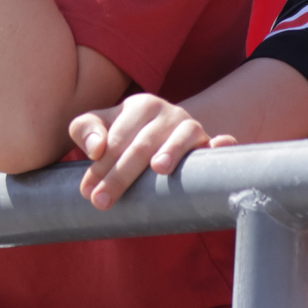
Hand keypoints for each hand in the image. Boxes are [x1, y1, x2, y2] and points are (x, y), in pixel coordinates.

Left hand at [69, 94, 235, 209]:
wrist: (170, 134)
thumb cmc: (126, 135)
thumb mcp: (101, 125)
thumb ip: (85, 130)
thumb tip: (95, 149)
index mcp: (139, 106)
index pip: (116, 138)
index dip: (100, 166)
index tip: (87, 192)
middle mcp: (168, 113)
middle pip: (142, 144)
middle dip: (121, 175)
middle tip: (102, 202)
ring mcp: (193, 127)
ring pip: (182, 137)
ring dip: (171, 151)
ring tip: (158, 168)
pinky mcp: (211, 143)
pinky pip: (222, 143)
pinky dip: (222, 145)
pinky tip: (217, 147)